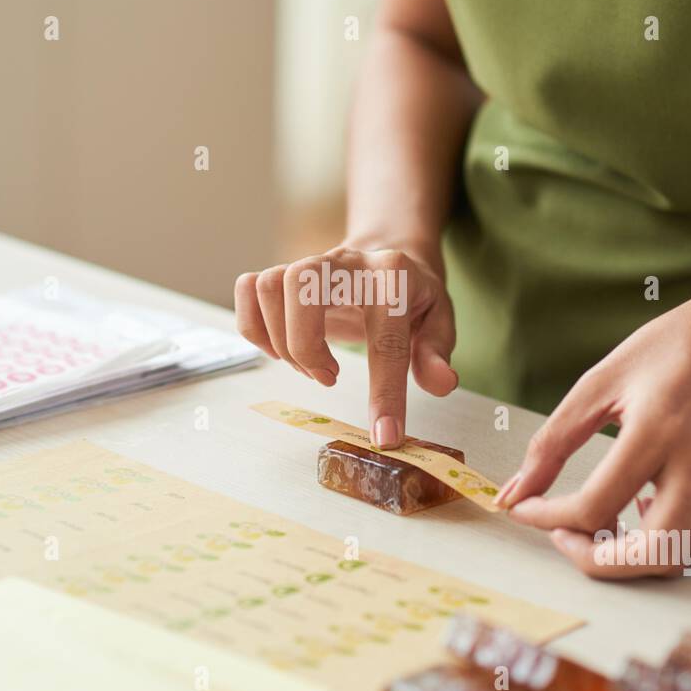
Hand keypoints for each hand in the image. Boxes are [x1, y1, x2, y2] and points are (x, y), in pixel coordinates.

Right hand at [234, 243, 458, 447]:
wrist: (389, 255)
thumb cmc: (412, 297)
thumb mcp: (438, 322)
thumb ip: (435, 354)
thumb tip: (443, 383)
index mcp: (393, 277)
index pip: (386, 339)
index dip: (385, 393)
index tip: (383, 435)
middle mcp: (348, 262)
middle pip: (301, 285)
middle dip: (305, 345)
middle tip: (328, 378)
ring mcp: (311, 262)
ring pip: (269, 286)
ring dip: (281, 340)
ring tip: (311, 366)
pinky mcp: (285, 271)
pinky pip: (248, 289)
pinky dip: (255, 327)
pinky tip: (280, 349)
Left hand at [496, 277, 690, 577]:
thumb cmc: (676, 346)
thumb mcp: (602, 381)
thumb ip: (553, 441)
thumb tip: (516, 491)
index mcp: (658, 430)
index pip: (595, 505)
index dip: (548, 518)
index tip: (526, 509)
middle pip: (647, 554)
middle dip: (593, 560)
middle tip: (563, 537)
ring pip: (677, 558)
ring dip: (629, 558)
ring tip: (599, 524)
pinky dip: (666, 548)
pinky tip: (643, 514)